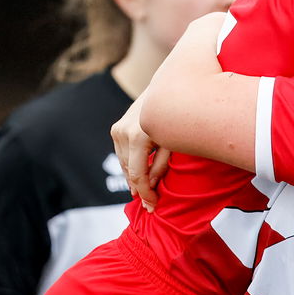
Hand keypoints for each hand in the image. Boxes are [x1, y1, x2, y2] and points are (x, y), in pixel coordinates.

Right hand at [111, 96, 170, 210]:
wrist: (167, 87)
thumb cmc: (177, 115)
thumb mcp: (174, 142)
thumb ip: (160, 165)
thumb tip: (149, 185)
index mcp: (139, 136)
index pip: (138, 174)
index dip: (145, 193)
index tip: (152, 207)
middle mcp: (123, 132)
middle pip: (129, 171)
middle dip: (140, 189)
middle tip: (150, 205)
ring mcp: (117, 129)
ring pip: (123, 164)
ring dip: (134, 178)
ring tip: (146, 193)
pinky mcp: (116, 128)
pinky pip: (122, 154)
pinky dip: (130, 165)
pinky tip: (140, 175)